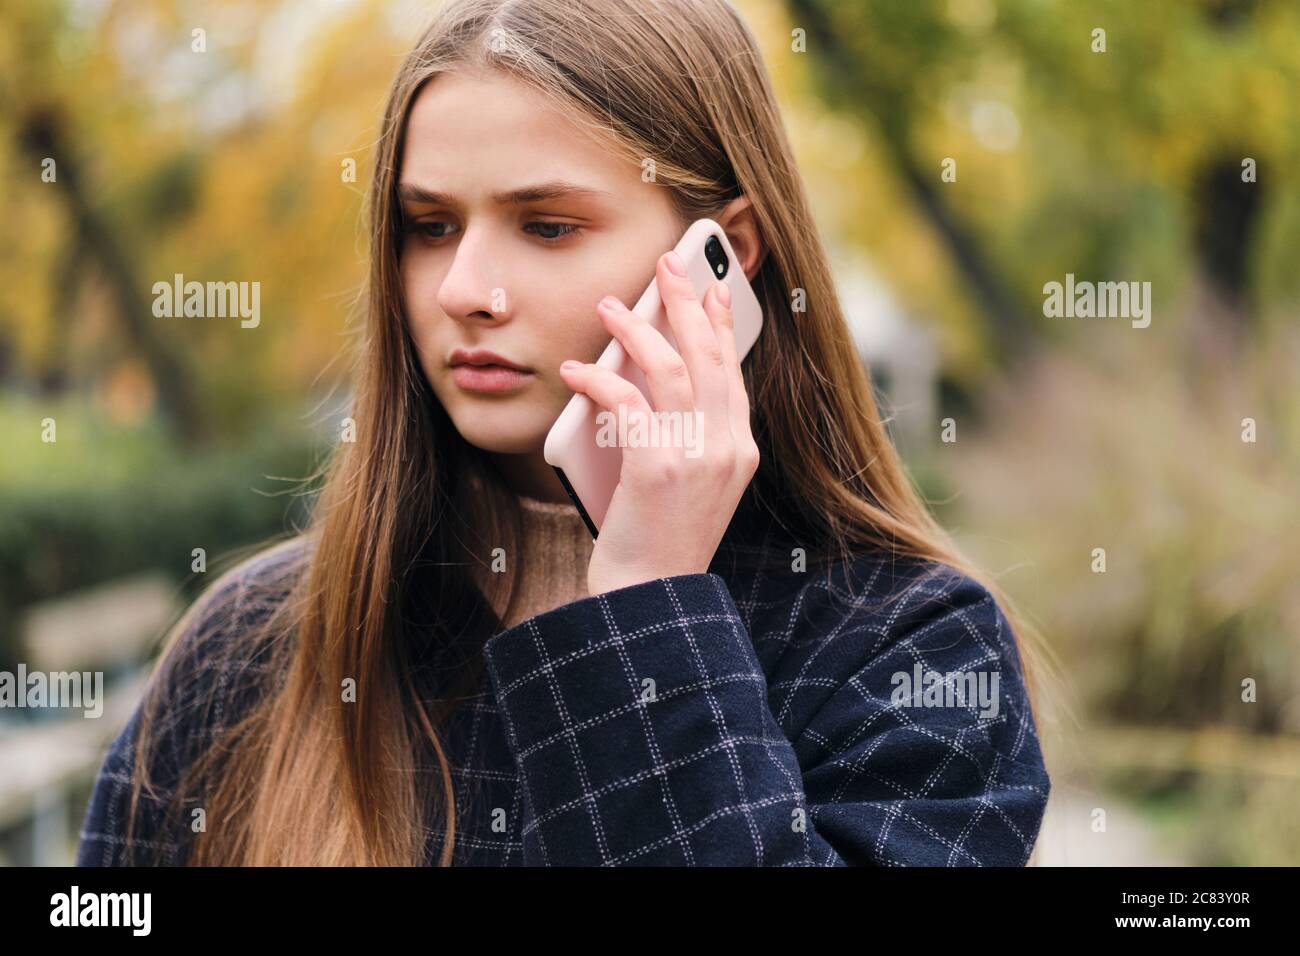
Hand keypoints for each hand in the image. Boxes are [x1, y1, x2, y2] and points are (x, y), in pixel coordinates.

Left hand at [558, 249, 759, 596]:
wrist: (651, 598)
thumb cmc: (659, 544)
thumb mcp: (690, 485)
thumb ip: (686, 437)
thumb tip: (649, 383)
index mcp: (739, 449)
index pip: (731, 370)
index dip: (721, 323)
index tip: (712, 286)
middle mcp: (727, 446)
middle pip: (708, 354)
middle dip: (686, 299)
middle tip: (667, 262)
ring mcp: (696, 456)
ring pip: (670, 366)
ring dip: (637, 328)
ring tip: (610, 306)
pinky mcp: (658, 467)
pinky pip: (626, 402)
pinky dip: (597, 379)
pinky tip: (575, 370)